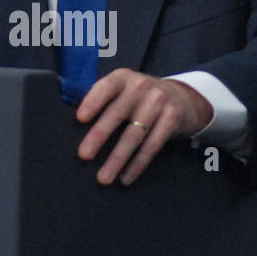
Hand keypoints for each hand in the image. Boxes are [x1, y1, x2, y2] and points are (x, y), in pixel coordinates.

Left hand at [75, 69, 212, 185]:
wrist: (182, 97)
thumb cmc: (140, 98)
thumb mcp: (124, 90)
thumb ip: (104, 100)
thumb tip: (75, 127)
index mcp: (123, 78)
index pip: (106, 87)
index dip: (93, 101)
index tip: (80, 118)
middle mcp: (141, 86)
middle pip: (117, 113)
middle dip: (98, 136)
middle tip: (84, 155)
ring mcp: (159, 101)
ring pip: (134, 135)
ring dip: (117, 159)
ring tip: (103, 177)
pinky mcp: (172, 118)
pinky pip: (152, 145)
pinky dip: (137, 164)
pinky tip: (126, 177)